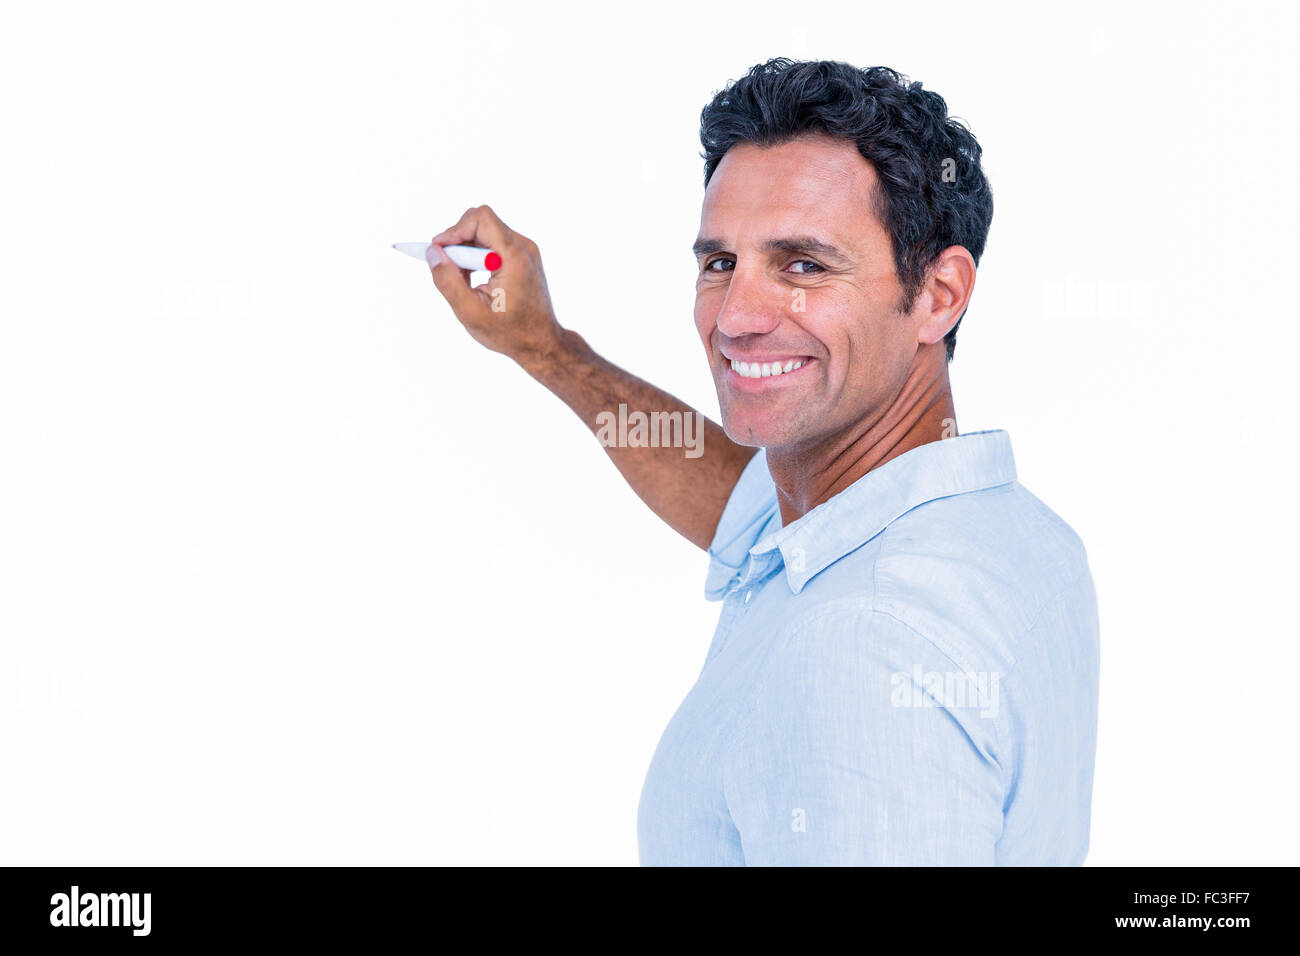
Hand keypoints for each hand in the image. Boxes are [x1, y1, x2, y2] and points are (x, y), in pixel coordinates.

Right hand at [426, 205, 562, 364]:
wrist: (540, 343)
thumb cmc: (509, 332)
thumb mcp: (470, 311)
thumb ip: (448, 280)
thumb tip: (432, 252)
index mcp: (514, 258)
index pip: (481, 219)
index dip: (455, 230)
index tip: (439, 251)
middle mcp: (523, 247)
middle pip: (481, 222)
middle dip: (458, 241)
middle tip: (447, 268)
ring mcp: (525, 251)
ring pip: (485, 232)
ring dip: (466, 250)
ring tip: (462, 279)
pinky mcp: (522, 257)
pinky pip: (493, 243)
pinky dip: (477, 256)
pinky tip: (472, 279)